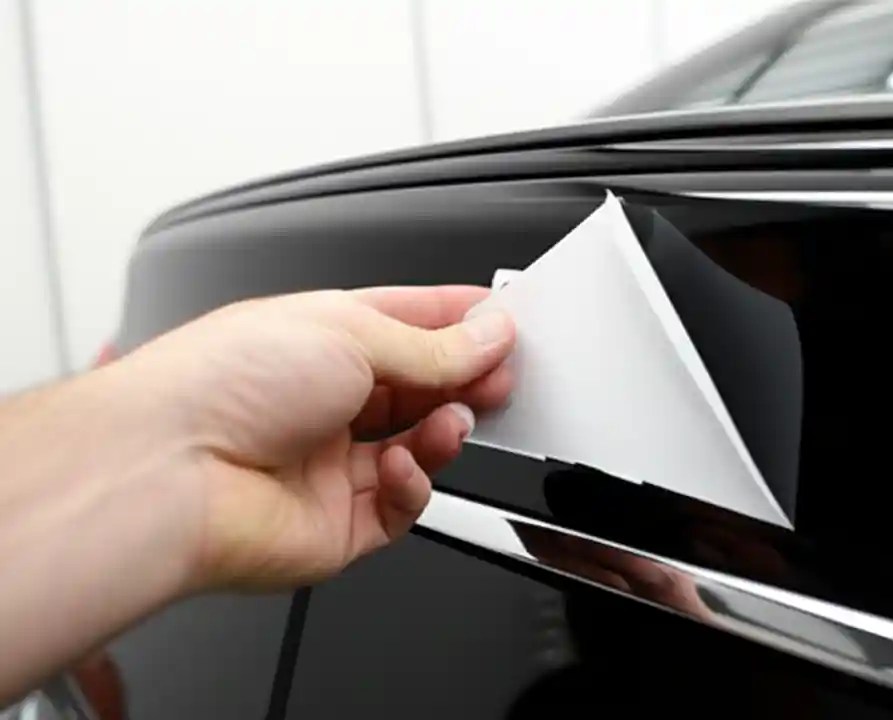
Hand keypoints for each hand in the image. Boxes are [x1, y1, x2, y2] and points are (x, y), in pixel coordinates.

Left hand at [103, 286, 514, 590]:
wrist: (169, 471)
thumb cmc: (223, 383)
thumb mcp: (352, 333)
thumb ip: (433, 345)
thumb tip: (489, 335)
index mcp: (320, 339)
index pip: (407, 325)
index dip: (458, 323)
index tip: (504, 323)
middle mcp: (323, 400)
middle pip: (419, 389)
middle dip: (464, 380)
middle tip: (502, 375)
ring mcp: (328, 464)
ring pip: (417, 448)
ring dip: (445, 430)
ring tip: (454, 420)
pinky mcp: (335, 524)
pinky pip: (399, 506)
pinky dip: (414, 485)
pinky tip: (403, 466)